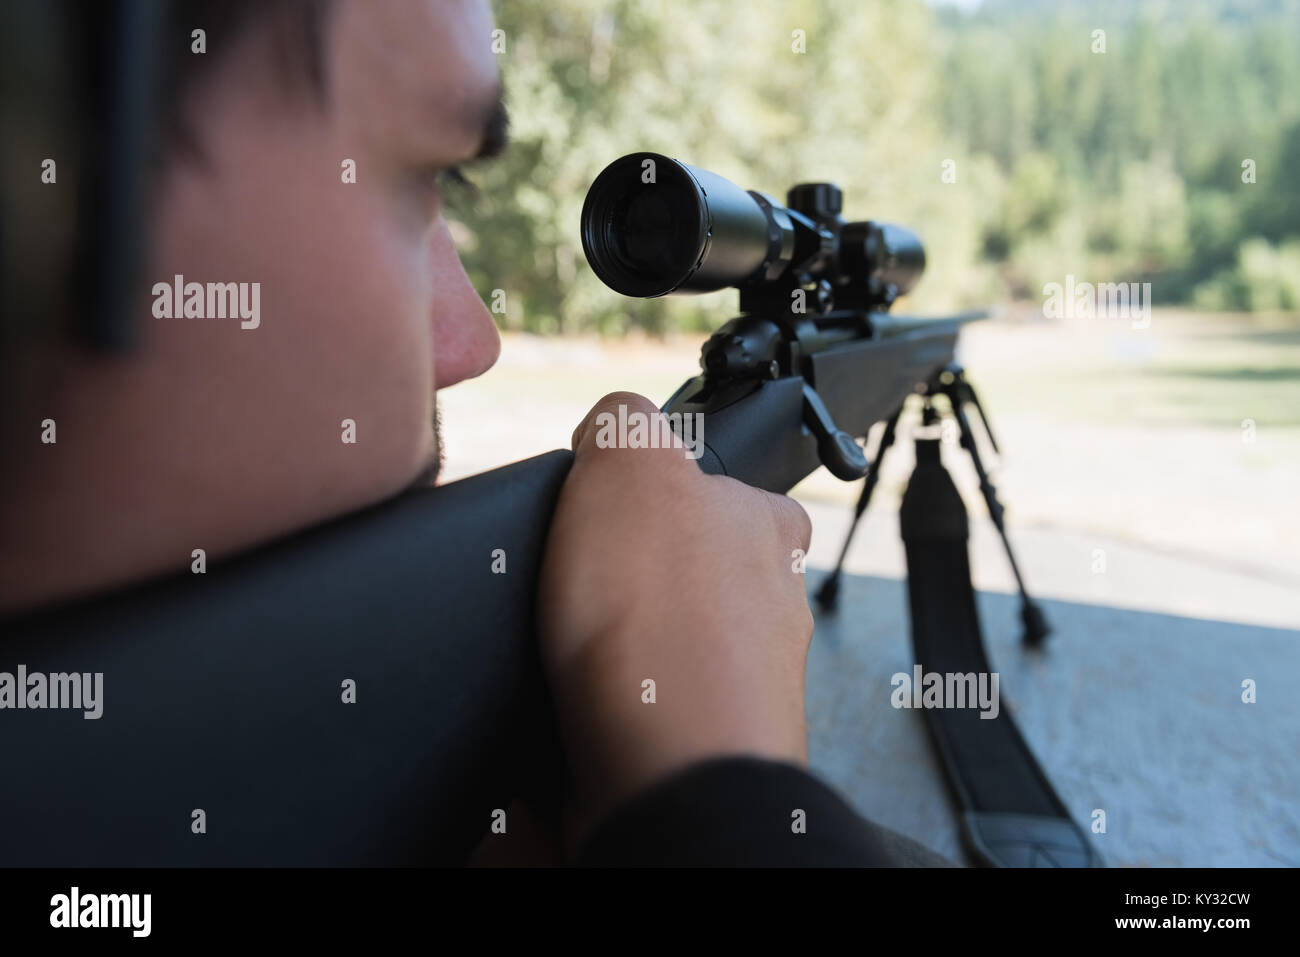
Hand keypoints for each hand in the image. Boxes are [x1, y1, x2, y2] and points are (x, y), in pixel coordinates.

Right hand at [537, 392, 813, 837]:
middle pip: (685, 566)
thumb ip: (625, 423)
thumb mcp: (629, 465)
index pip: (717, 484)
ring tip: (569, 646)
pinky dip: (602, 700)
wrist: (667, 775)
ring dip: (612, 642)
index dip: (652, 489)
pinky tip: (576, 697)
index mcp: (768, 527)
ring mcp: (741, 680)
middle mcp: (771, 604)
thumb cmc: (663, 625)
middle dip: (626, 574)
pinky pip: (639, 703)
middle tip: (575, 580)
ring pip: (664, 639)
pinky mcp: (700, 740)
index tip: (608, 509)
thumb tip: (613, 424)